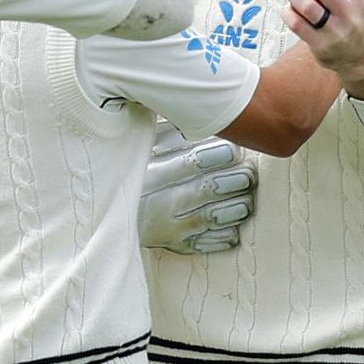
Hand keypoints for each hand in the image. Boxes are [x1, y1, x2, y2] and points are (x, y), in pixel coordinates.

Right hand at [138, 124, 257, 253]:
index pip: (190, 163)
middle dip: (234, 181)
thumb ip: (176, 136)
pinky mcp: (177, 245)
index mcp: (151, 173)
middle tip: (248, 174)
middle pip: (206, 190)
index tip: (234, 151)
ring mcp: (168, 228)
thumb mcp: (150, 149)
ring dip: (236, 209)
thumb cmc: (143, 171)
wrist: (115, 214)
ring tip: (246, 201)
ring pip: (211, 218)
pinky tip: (235, 226)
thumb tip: (208, 118)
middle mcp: (158, 203)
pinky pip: (207, 242)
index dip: (217, 156)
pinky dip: (225, 235)